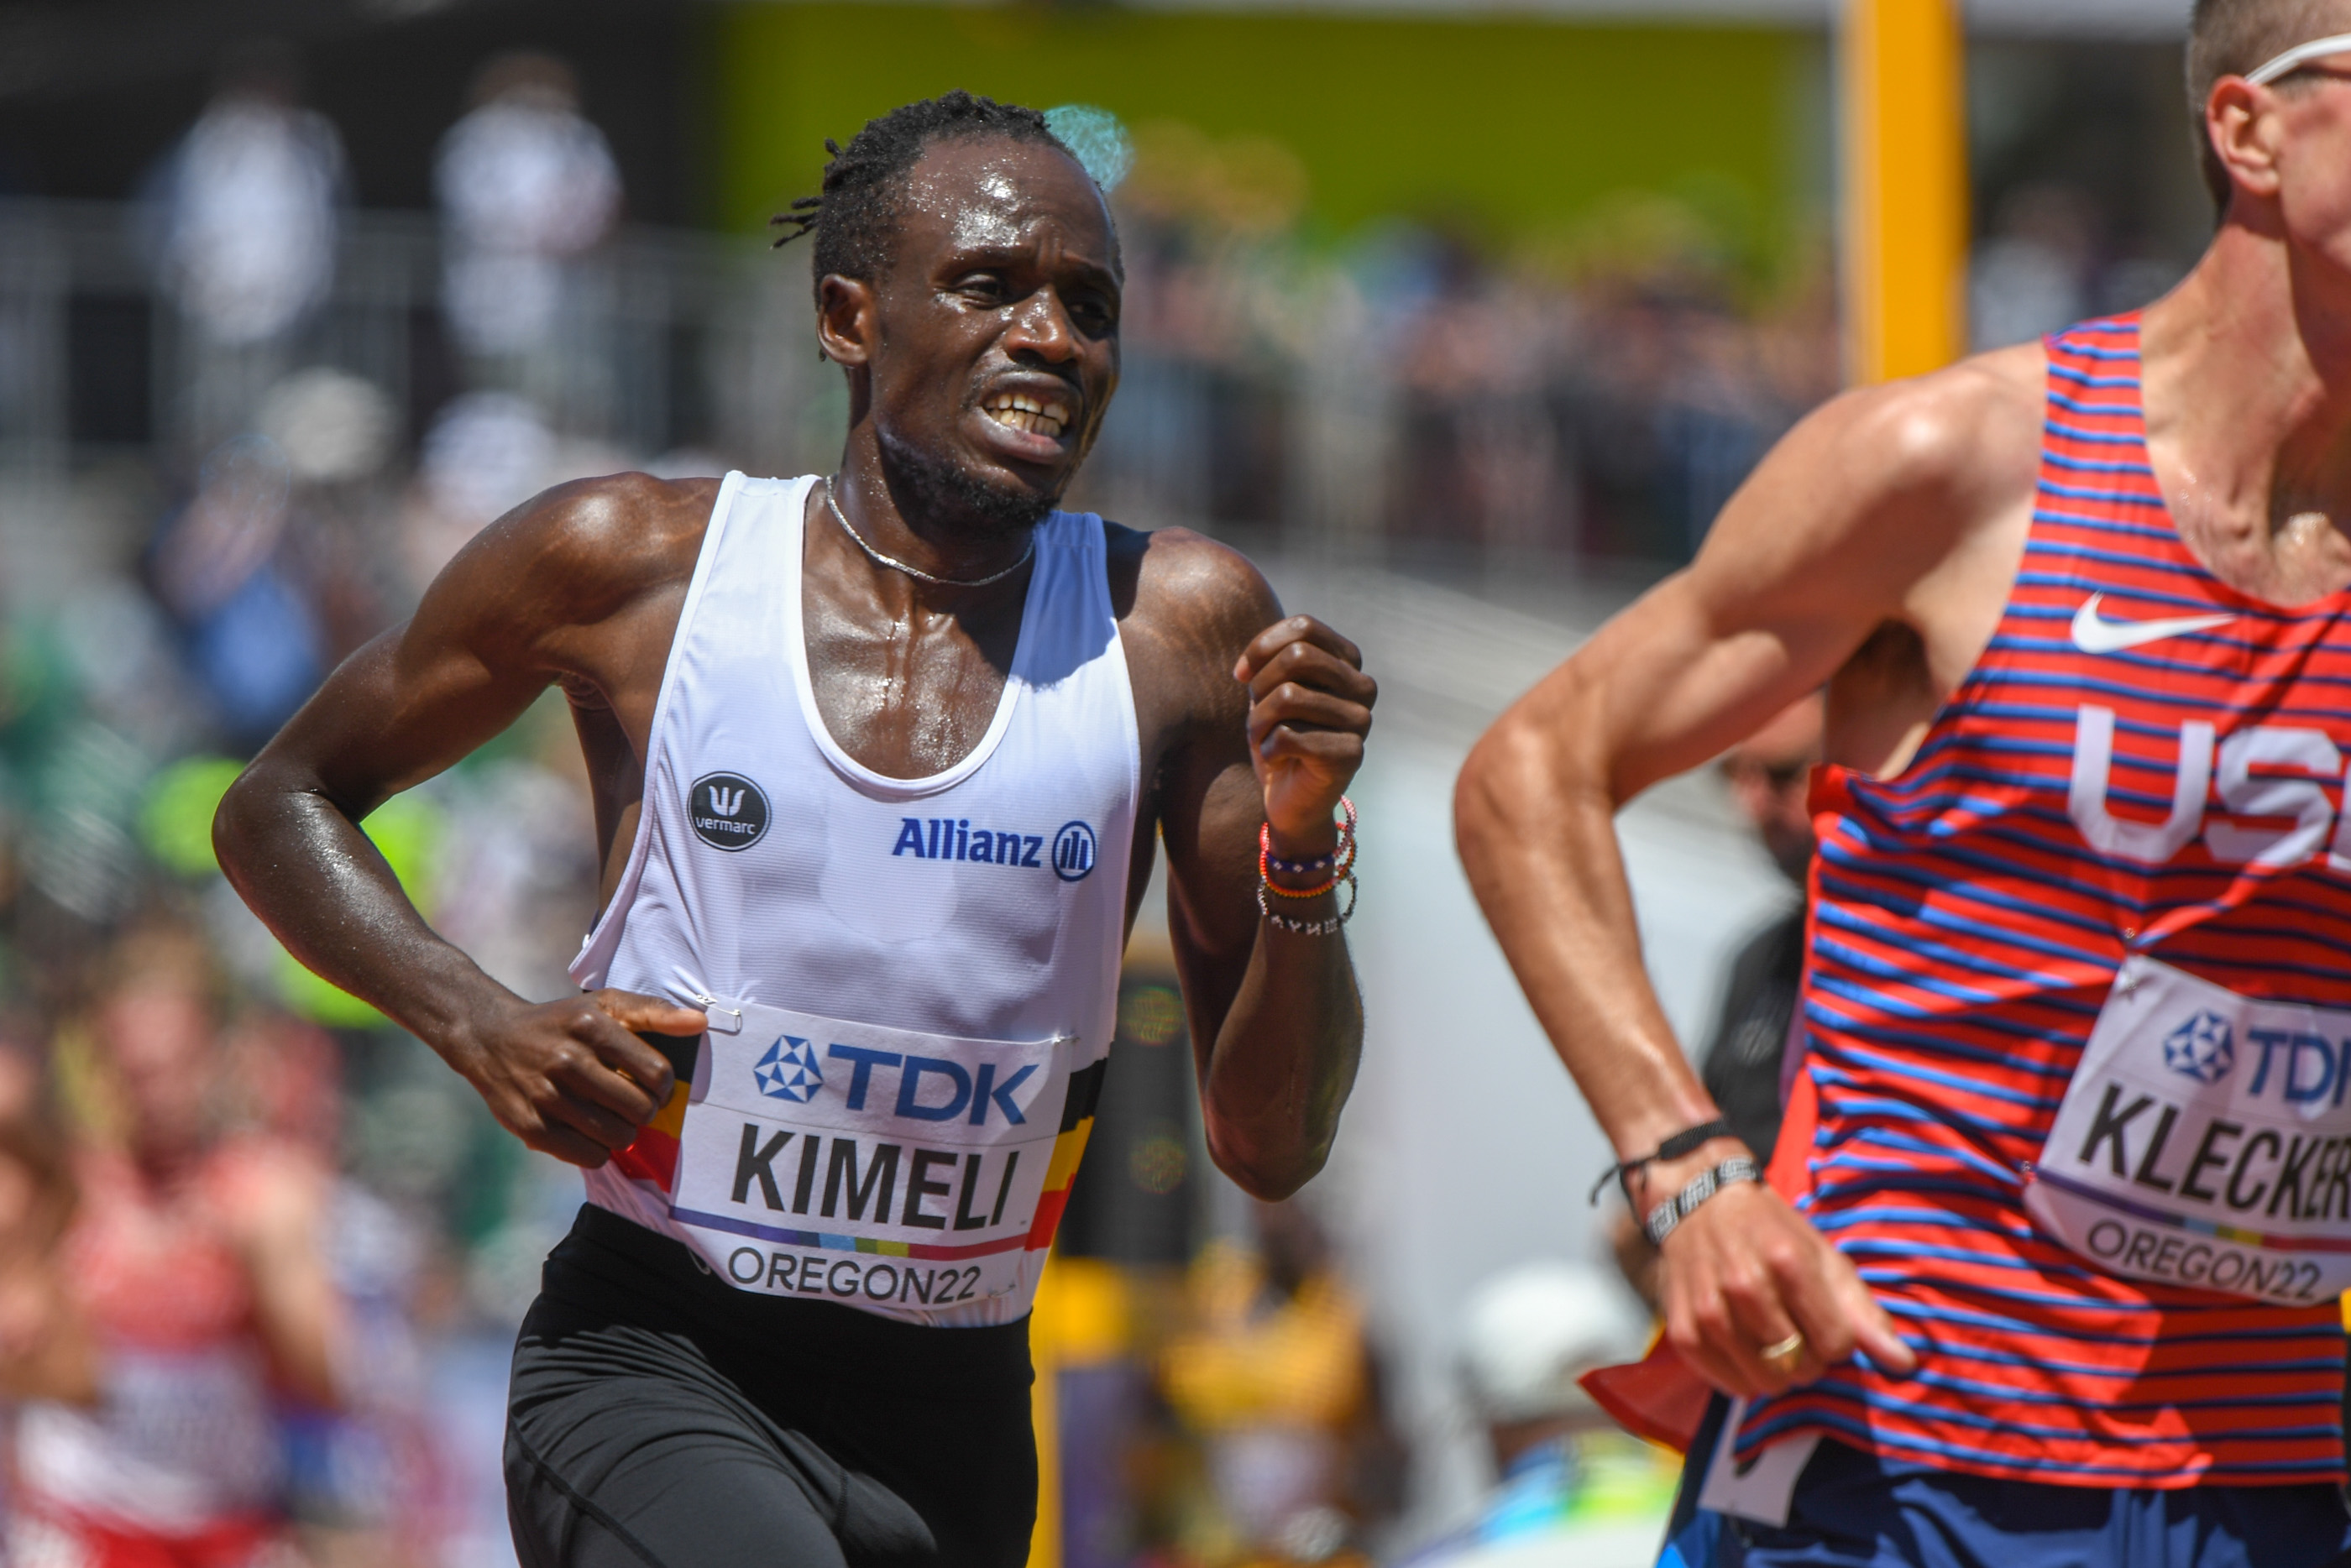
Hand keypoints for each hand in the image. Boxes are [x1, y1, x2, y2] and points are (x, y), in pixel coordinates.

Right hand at [446, 989, 704, 1167]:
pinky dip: (597, 1150)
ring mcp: (547, 1096)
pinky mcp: (530, 1126)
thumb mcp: (604, 1004)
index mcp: (592, 1025)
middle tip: (629, 1102)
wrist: (491, 1038)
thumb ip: (654, 1012)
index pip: (658, 1074)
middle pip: (639, 1109)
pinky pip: (589, 1157)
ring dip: (622, 1132)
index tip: (653, 1085)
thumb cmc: (561, 1022)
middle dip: (643, 1110)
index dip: (664, 1087)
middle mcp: (568, 1060)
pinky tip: (586, 1130)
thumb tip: (699, 1023)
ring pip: (617, 1137)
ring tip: (608, 1115)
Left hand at [1234, 616, 1376, 850]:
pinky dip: (1268, 750)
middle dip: (1261, 685)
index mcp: (1348, 662)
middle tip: (1256, 712)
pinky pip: (1288, 736)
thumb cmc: (1279, 736)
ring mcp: (1362, 720)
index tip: (1241, 675)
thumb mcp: (1271, 689)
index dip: (1263, 646)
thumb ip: (1273, 660)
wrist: (1289, 798)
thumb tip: (1250, 663)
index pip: (1305, 628)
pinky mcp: (1351, 754)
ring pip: (1288, 697)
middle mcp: (1363, 687)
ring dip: (1258, 722)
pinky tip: (1277, 760)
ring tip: (1263, 739)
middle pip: (1298, 657)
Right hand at [1647, 1153, 1916, 1396]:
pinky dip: (1745, 1378)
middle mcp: (1746, 1287)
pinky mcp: (1684, 1331)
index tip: (1821, 1318)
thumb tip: (1904, 1363)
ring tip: (1769, 1339)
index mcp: (1789, 1263)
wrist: (1698, 1204)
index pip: (1837, 1344)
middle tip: (1793, 1326)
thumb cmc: (1770, 1232)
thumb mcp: (1823, 1257)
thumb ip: (1864, 1313)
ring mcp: (1711, 1311)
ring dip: (1778, 1371)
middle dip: (1807, 1356)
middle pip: (1803, 1366)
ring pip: (1768, 1382)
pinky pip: (1731, 1386)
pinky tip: (1744, 1348)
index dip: (1836, 1338)